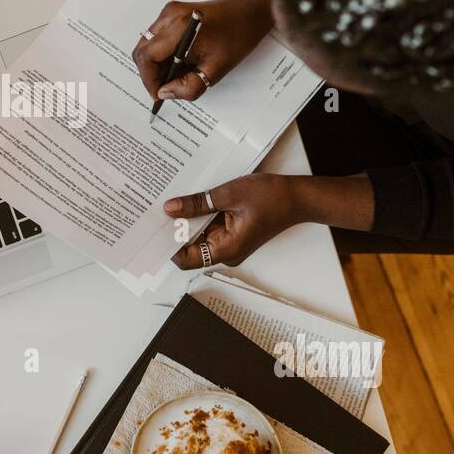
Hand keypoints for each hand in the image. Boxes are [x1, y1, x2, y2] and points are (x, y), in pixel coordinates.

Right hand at [131, 0, 269, 102]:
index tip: (159, 94)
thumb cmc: (237, 35)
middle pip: (142, 51)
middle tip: (167, 87)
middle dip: (151, 74)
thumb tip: (165, 92)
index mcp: (179, 28)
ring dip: (156, 65)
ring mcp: (168, 13)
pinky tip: (180, 62)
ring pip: (147, 46)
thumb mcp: (216, 69)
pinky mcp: (170, 14)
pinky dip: (162, 55)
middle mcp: (169, 16)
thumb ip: (189, 87)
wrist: (246, 10)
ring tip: (177, 75)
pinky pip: (155, 39)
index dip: (149, 80)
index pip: (147, 57)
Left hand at [164, 174, 298, 268]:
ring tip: (173, 200)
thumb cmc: (272, 197)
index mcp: (227, 248)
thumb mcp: (229, 195)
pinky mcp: (232, 231)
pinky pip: (209, 226)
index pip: (186, 258)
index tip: (155, 228)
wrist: (298, 197)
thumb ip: (197, 203)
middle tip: (157, 210)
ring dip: (188, 220)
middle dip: (175, 229)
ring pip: (199, 235)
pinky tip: (191, 200)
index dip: (169, 245)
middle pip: (190, 246)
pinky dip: (199, 215)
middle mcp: (227, 250)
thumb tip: (170, 209)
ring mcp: (229, 241)